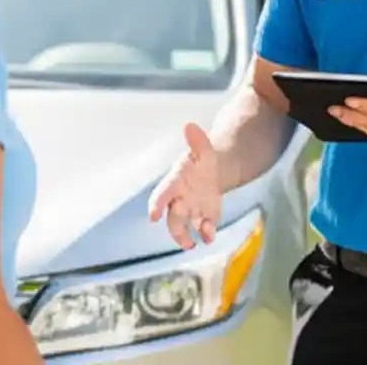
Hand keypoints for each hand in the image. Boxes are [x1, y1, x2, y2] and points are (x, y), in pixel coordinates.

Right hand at [147, 122, 222, 248]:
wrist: (214, 171)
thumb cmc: (202, 160)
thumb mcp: (202, 148)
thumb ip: (196, 140)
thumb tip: (189, 125)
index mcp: (174, 183)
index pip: (161, 195)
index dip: (156, 205)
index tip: (152, 216)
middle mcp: (177, 201)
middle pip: (172, 218)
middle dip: (177, 229)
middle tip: (184, 239)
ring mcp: (189, 212)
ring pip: (184, 228)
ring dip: (189, 236)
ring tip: (199, 241)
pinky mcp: (203, 219)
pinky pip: (202, 230)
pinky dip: (206, 233)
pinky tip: (210, 235)